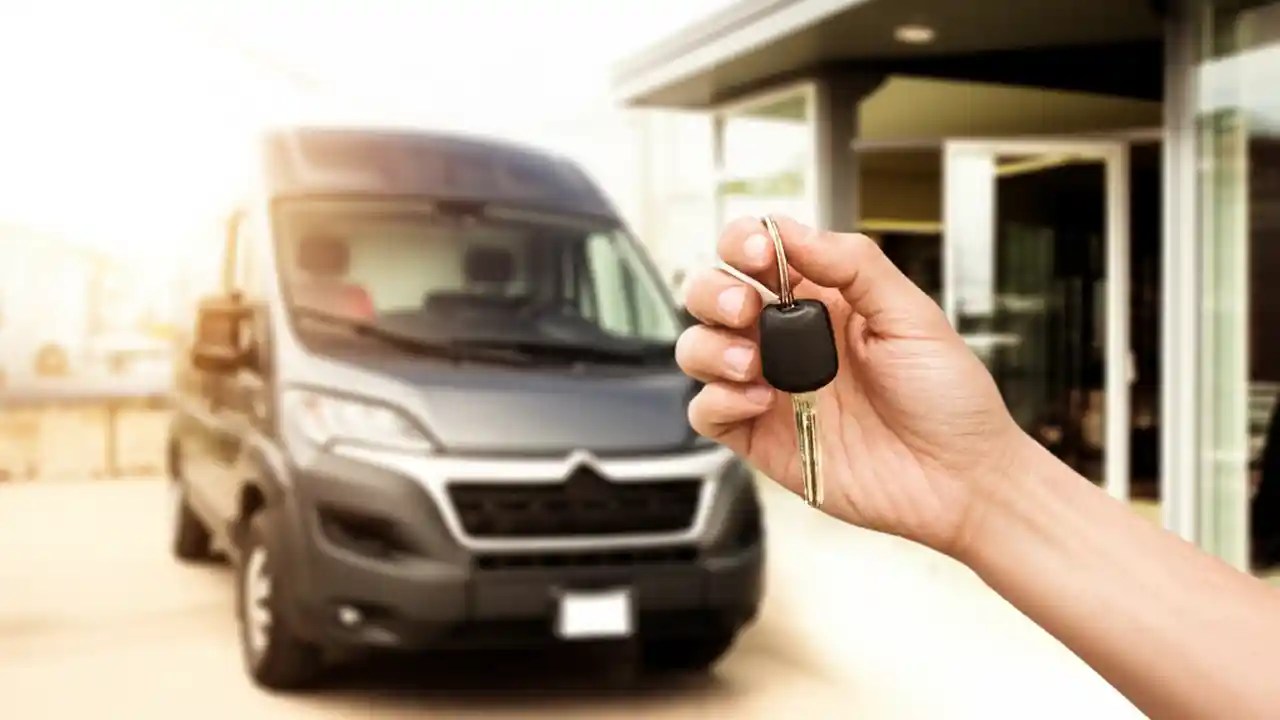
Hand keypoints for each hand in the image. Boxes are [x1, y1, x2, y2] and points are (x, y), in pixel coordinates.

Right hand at [676, 216, 1028, 555]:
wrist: (960, 481)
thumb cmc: (950, 400)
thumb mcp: (913, 317)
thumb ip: (853, 265)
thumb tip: (792, 231)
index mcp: (823, 300)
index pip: (758, 254)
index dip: (743, 243)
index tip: (756, 253)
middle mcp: (789, 339)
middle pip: (713, 295)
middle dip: (714, 291)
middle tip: (745, 309)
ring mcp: (770, 388)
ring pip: (699, 348)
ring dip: (709, 346)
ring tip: (751, 364)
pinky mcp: (760, 437)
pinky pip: (706, 412)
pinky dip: (716, 400)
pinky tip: (759, 402)